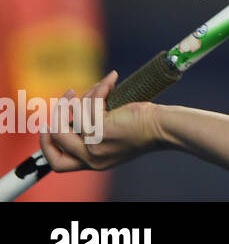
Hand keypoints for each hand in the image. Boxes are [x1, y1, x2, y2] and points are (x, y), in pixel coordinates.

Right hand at [38, 71, 165, 171]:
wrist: (165, 128)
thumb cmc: (144, 128)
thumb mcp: (114, 138)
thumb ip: (94, 132)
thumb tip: (73, 107)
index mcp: (93, 163)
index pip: (58, 164)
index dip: (47, 145)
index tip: (48, 125)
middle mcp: (92, 158)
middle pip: (56, 138)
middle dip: (56, 113)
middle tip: (68, 96)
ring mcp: (96, 144)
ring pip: (73, 116)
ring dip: (85, 95)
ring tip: (99, 86)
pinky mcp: (103, 128)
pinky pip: (90, 104)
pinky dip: (100, 88)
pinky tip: (111, 80)